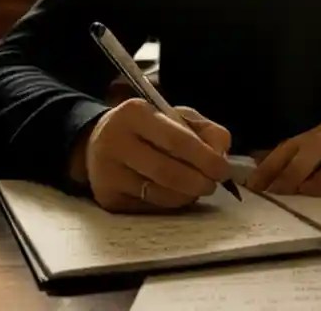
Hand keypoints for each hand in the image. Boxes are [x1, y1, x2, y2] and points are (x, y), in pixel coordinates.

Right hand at [72, 99, 232, 212]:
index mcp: (134, 113)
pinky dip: (170, 204)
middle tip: (213, 185)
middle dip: (198, 181)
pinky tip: (175, 195)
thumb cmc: (145, 129)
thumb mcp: (174, 116)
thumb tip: (222, 153)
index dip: (205, 158)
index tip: (223, 169)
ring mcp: (108, 172)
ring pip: (158, 193)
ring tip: (196, 189)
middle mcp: (115, 141)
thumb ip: (205, 130)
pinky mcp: (107, 197)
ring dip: (186, 195)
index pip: (176, 139)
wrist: (97, 143)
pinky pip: (149, 207)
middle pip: (166, 171)